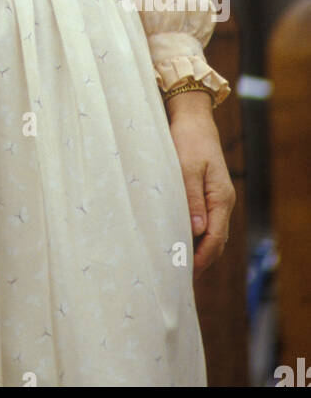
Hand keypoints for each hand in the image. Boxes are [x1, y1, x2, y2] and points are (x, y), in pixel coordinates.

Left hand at [166, 92, 235, 279]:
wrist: (193, 119)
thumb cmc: (188, 140)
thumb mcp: (187, 167)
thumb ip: (191, 198)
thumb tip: (196, 230)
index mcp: (221, 198)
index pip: (215, 237)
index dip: (201, 258)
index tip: (185, 273)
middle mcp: (222, 202)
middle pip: (215, 241)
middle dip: (200, 261)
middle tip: (177, 277)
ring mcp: (216, 199)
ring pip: (210, 233)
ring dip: (196, 250)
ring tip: (176, 265)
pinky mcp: (206, 194)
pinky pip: (204, 222)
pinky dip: (193, 236)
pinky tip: (178, 241)